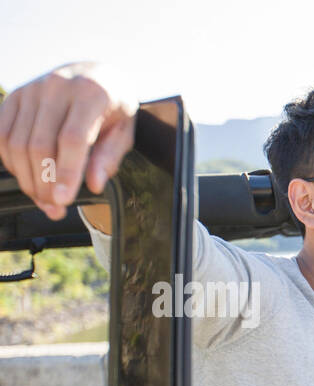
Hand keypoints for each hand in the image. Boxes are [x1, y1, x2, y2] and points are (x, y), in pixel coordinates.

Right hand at [0, 62, 136, 220]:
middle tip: (55, 208)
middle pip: (39, 144)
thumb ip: (110, 157)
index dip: (66, 173)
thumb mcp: (125, 130)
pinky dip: (10, 161)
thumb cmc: (114, 106)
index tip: (64, 201)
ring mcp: (31, 90)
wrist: (94, 72)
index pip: (73, 138)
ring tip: (43, 200)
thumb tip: (94, 185)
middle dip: (44, 183)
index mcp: (91, 93)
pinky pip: (2, 134)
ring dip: (26, 178)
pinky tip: (26, 177)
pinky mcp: (15, 96)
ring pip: (16, 142)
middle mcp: (56, 87)